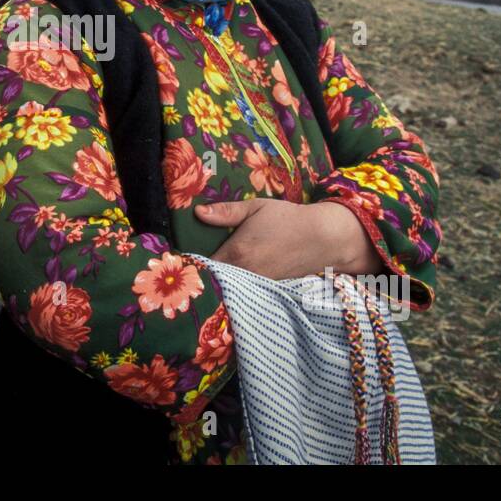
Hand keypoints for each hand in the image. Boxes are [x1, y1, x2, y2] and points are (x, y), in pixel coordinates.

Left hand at [193, 198, 377, 280]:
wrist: (323, 238)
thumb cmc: (287, 219)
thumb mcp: (255, 208)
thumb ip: (225, 212)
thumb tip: (198, 213)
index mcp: (237, 252)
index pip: (203, 266)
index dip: (190, 266)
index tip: (178, 262)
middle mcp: (244, 273)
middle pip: (213, 282)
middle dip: (201, 278)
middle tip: (186, 273)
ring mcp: (256, 284)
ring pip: (228, 289)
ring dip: (217, 284)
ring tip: (204, 278)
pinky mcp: (267, 289)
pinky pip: (243, 292)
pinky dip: (233, 289)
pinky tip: (228, 283)